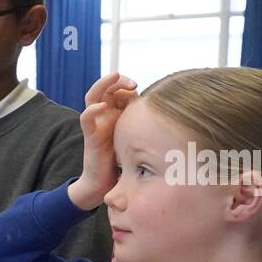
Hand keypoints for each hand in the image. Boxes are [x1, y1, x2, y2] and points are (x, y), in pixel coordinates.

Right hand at [68, 72, 138, 212]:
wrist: (106, 183)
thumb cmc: (123, 162)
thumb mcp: (140, 138)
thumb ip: (149, 126)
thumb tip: (175, 116)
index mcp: (116, 115)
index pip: (120, 91)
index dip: (128, 85)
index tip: (141, 88)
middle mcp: (105, 116)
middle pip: (107, 88)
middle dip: (119, 80)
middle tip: (133, 83)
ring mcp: (96, 124)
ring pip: (92, 96)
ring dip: (104, 84)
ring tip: (115, 78)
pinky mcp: (90, 136)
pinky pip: (86, 118)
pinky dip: (92, 110)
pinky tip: (103, 106)